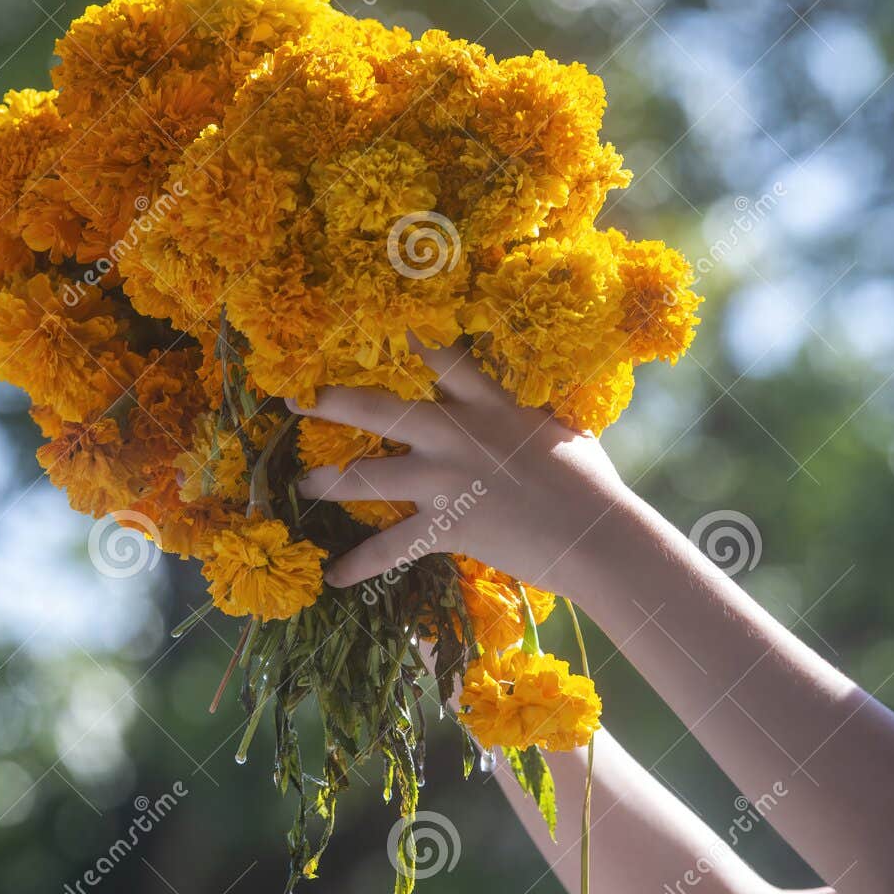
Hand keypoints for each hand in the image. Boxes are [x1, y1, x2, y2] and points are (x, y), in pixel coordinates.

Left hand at [288, 339, 631, 600]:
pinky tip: (335, 576)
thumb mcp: (560, 429)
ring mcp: (446, 479)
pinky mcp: (447, 524)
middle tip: (295, 400)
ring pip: (368, 475)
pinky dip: (362, 563)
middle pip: (379, 408)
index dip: (403, 333)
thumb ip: (528, 415)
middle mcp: (456, 433)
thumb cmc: (591, 482)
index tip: (367, 317)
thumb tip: (530, 409)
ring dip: (330, 482)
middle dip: (332, 402)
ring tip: (304, 485)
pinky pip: (392, 546)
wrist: (598, 535)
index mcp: (489, 401)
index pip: (440, 355)